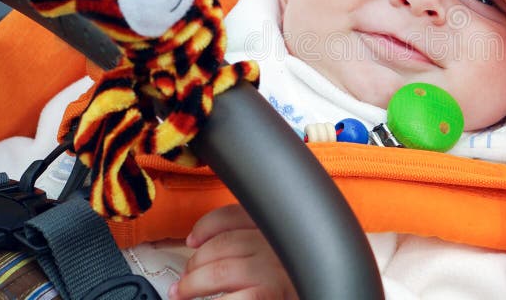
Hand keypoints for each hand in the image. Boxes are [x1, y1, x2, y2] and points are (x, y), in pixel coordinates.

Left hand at [168, 204, 297, 298]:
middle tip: (184, 279)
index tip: (192, 240)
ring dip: (192, 284)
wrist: (323, 293)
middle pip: (222, 243)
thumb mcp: (283, 252)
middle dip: (195, 261)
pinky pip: (232, 299)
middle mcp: (275, 245)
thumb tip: (206, 245)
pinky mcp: (269, 295)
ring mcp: (273, 270)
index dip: (206, 226)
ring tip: (182, 294)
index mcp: (276, 229)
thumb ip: (256, 242)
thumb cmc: (293, 279)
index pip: (233, 214)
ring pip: (219, 271)